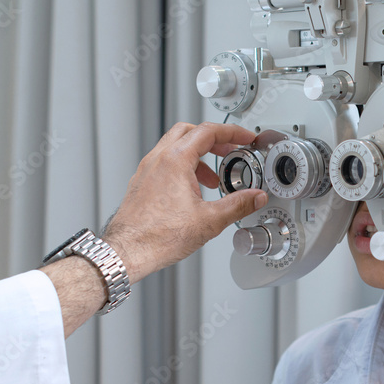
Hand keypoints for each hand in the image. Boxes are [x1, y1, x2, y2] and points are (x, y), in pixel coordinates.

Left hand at [102, 122, 267, 282]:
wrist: (128, 251)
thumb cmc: (157, 236)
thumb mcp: (209, 220)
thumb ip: (238, 205)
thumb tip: (255, 198)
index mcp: (175, 160)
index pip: (208, 131)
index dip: (232, 132)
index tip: (244, 137)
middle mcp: (157, 159)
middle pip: (189, 132)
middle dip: (213, 139)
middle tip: (229, 150)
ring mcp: (146, 170)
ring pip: (174, 147)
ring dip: (197, 156)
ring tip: (212, 177)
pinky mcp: (140, 183)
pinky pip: (164, 163)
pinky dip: (182, 167)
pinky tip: (190, 191)